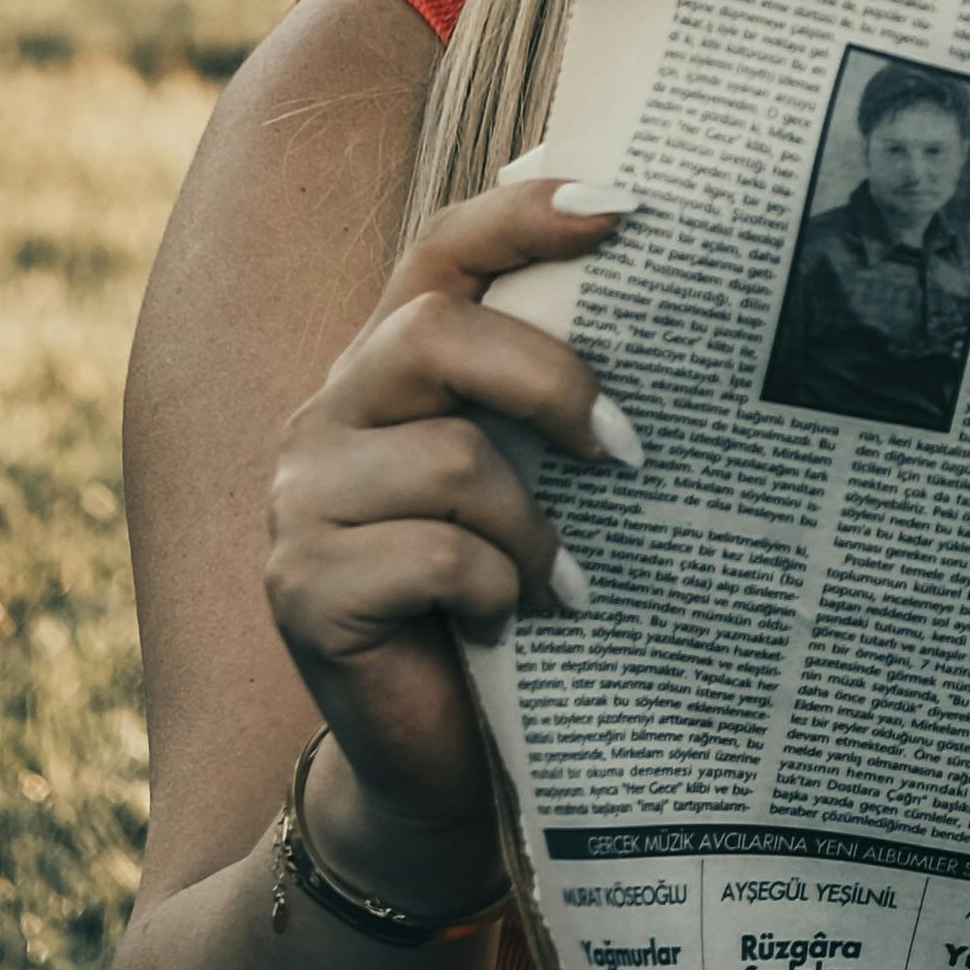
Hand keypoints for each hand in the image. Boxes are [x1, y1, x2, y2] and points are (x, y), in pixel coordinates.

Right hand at [262, 161, 633, 878]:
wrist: (432, 763)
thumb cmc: (499, 602)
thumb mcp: (526, 481)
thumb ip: (545, 399)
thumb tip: (669, 301)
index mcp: (386, 366)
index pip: (440, 248)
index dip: (521, 213)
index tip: (620, 205)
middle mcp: (328, 413)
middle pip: (432, 335)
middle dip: (549, 382)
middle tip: (627, 450)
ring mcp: (300, 500)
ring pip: (448, 459)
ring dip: (532, 526)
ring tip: (567, 579)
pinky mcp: (300, 588)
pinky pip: (430, 556)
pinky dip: (495, 587)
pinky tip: (514, 622)